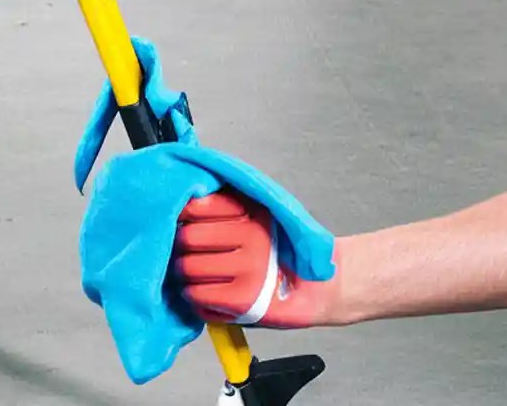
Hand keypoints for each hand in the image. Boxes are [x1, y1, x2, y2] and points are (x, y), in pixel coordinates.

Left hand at [174, 191, 339, 328]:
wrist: (325, 288)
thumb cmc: (285, 253)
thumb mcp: (262, 218)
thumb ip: (229, 211)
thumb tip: (183, 208)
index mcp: (255, 211)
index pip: (200, 205)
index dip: (184, 214)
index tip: (184, 221)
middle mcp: (252, 236)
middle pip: (187, 237)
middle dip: (182, 247)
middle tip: (189, 253)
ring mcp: (249, 269)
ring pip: (188, 268)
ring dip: (186, 274)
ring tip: (200, 275)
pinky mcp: (244, 300)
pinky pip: (197, 295)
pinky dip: (195, 296)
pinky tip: (208, 293)